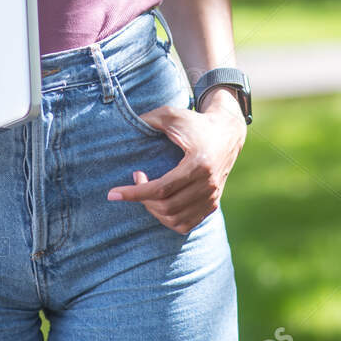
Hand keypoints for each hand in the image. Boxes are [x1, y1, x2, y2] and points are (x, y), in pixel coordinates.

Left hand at [106, 91, 245, 233]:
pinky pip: (186, 224)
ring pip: (175, 219)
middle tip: (137, 178)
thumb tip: (128, 126)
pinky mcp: (213, 204)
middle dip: (142, 198)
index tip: (113, 193)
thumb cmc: (196, 123)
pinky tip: (159, 203)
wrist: (227, 132)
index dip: (134, 193)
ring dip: (153, 210)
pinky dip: (168, 219)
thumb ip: (150, 119)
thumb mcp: (173, 115)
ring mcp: (212, 196)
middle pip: (167, 206)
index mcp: (199, 164)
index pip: (161, 189)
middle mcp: (208, 184)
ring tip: (147, 191)